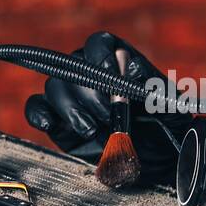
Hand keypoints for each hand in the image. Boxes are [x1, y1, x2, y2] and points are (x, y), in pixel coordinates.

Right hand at [24, 31, 188, 184]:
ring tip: (92, 130)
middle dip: (90, 94)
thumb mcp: (170, 105)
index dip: (101, 56)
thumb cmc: (167, 127)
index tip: (113, 79)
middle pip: (73, 66)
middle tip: (108, 117)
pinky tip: (51, 125)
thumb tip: (130, 68)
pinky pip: (36, 107)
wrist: (158, 162)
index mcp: (118, 61)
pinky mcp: (59, 122)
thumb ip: (153, 85)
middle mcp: (91, 74)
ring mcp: (73, 98)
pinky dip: (39, 114)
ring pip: (54, 86)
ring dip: (71, 108)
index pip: (99, 43)